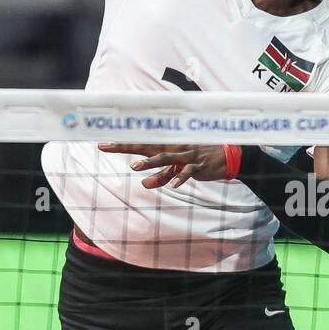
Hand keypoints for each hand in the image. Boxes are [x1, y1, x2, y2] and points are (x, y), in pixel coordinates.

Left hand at [98, 142, 228, 188]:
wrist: (226, 157)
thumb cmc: (197, 160)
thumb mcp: (176, 169)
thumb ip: (161, 176)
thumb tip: (144, 184)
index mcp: (167, 146)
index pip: (141, 143)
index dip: (122, 143)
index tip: (102, 144)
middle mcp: (173, 147)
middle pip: (147, 146)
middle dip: (127, 147)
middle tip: (108, 147)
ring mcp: (186, 155)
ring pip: (166, 157)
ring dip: (150, 162)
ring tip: (135, 167)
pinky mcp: (198, 165)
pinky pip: (188, 172)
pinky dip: (180, 178)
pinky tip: (173, 185)